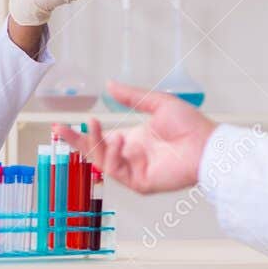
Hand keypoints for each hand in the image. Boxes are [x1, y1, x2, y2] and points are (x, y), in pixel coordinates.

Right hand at [54, 81, 216, 193]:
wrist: (208, 144)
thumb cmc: (189, 125)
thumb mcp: (156, 103)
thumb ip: (131, 96)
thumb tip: (109, 84)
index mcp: (132, 140)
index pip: (100, 139)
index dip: (82, 134)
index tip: (62, 125)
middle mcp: (131, 156)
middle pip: (95, 153)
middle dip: (76, 142)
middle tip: (59, 130)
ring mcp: (135, 171)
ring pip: (103, 163)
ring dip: (97, 146)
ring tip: (99, 128)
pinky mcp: (142, 183)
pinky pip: (118, 173)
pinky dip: (113, 158)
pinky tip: (118, 142)